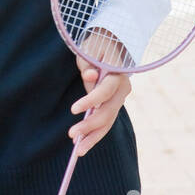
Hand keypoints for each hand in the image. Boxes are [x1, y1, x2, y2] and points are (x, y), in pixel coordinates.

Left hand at [69, 27, 132, 156]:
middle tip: (71, 134)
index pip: (105, 91)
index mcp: (118, 73)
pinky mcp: (114, 104)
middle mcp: (123, 88)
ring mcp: (120, 98)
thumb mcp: (88, 49)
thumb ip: (88, 63)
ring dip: (93, 136)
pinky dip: (95, 133)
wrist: (111, 44)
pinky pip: (106, 121)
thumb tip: (90, 76)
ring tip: (79, 150)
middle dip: (90, 125)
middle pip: (108, 111)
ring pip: (109, 121)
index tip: (74, 109)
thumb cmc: (96, 45)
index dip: (91, 101)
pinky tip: (83, 144)